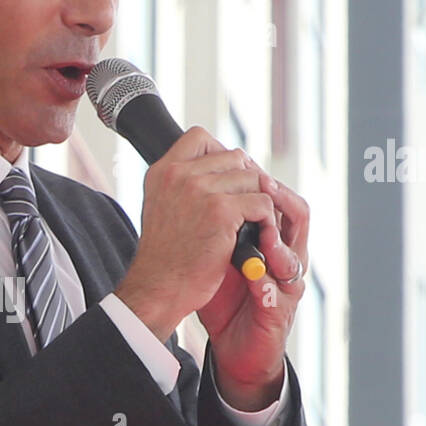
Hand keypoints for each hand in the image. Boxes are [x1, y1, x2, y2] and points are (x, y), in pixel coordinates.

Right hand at [113, 129, 308, 406]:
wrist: (160, 288)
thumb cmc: (166, 256)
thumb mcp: (163, 206)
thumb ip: (184, 183)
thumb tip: (224, 164)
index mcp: (163, 171)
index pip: (200, 137)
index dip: (220, 153)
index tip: (226, 180)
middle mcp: (178, 174)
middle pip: (234, 157)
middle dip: (246, 182)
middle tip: (247, 209)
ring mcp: (200, 190)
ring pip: (253, 178)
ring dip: (259, 202)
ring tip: (251, 225)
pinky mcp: (222, 210)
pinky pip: (262, 201)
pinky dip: (266, 220)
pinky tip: (256, 236)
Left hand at [197, 172, 308, 405]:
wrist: (234, 346)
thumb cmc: (227, 298)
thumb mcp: (218, 254)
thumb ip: (215, 224)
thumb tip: (193, 185)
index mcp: (272, 241)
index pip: (281, 201)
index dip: (266, 183)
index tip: (243, 169)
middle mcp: (285, 259)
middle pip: (298, 219)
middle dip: (279, 202)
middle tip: (260, 188)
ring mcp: (285, 287)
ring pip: (294, 256)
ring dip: (278, 243)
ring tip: (264, 232)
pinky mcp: (279, 315)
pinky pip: (278, 295)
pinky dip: (266, 284)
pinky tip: (254, 276)